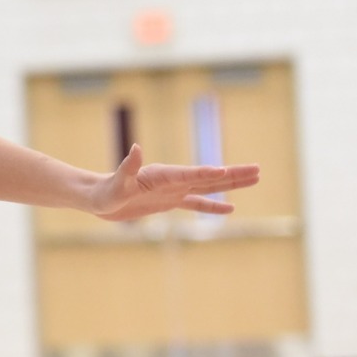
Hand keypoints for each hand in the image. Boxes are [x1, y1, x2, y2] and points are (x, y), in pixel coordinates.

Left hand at [87, 145, 258, 221]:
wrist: (98, 198)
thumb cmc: (105, 192)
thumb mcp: (116, 183)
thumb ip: (127, 167)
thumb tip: (136, 147)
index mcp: (161, 174)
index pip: (188, 174)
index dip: (205, 173)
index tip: (224, 171)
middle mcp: (171, 180)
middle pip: (207, 176)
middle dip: (232, 174)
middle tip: (258, 169)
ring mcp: (173, 190)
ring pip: (208, 186)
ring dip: (230, 183)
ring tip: (254, 178)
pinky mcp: (169, 201)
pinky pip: (196, 203)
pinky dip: (212, 205)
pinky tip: (230, 208)